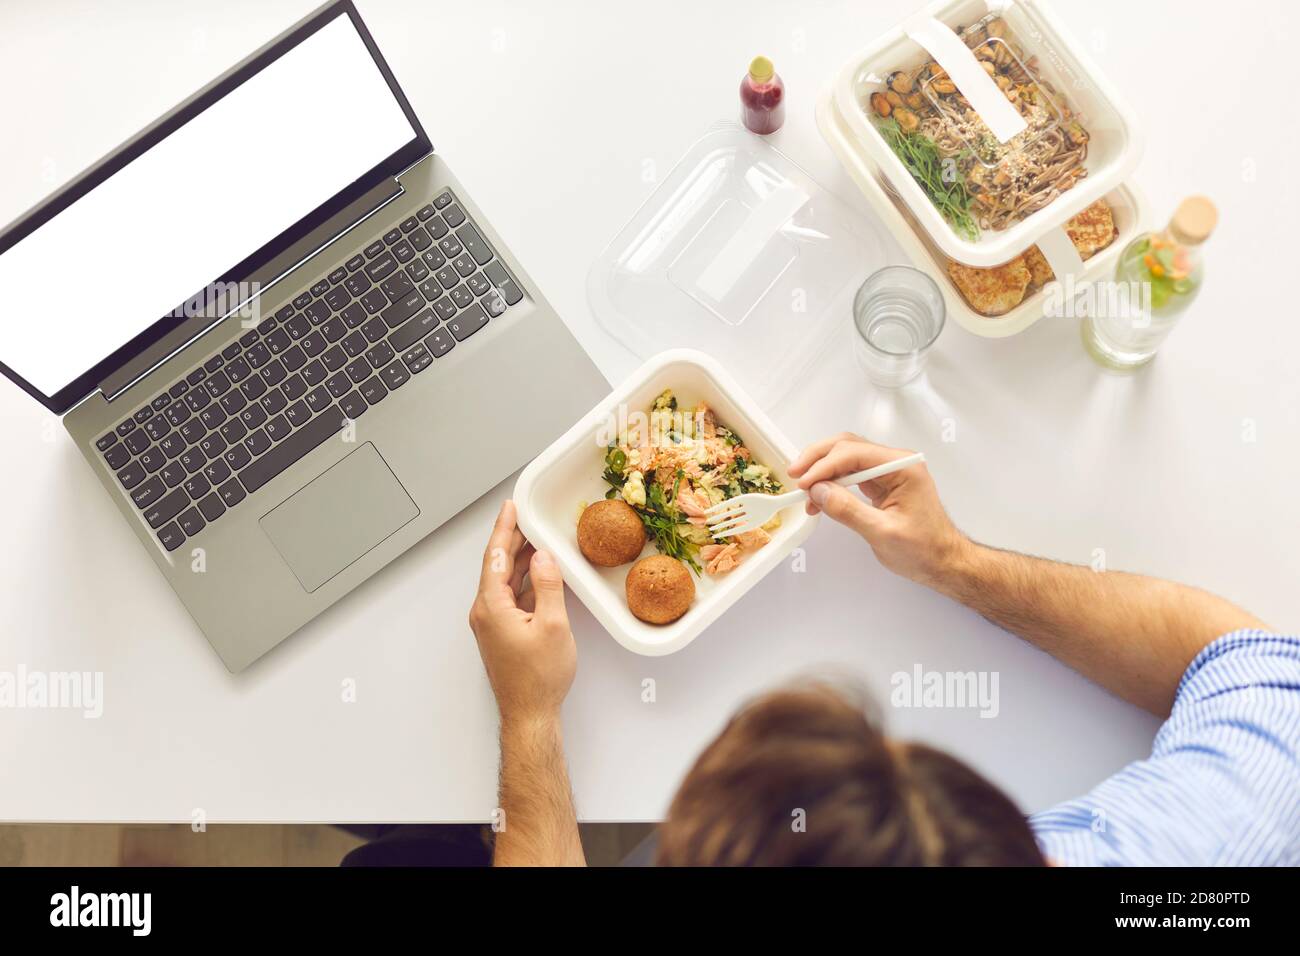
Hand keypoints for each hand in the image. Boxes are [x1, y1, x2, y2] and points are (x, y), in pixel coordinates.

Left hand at [468, 500, 575, 722]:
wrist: (530, 713)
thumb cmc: (539, 678)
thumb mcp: (553, 625)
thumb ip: (548, 586)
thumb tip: (544, 557)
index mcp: (491, 606)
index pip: (496, 556)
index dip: (505, 528)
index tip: (510, 507)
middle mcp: (485, 612)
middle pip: (498, 565)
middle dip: (513, 539)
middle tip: (525, 516)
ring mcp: (492, 623)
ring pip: (505, 581)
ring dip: (521, 560)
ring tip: (538, 538)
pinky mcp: (501, 632)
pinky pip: (511, 597)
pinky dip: (525, 581)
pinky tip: (541, 574)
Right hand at [788, 433, 968, 586]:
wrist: (942, 562)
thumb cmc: (924, 550)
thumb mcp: (882, 533)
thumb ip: (848, 510)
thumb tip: (819, 491)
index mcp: (903, 468)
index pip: (855, 454)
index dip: (825, 466)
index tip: (804, 483)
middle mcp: (895, 463)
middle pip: (847, 447)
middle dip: (818, 459)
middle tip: (795, 475)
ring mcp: (887, 472)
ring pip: (845, 457)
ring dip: (821, 470)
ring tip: (803, 490)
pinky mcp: (880, 484)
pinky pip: (849, 474)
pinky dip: (830, 482)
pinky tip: (818, 497)